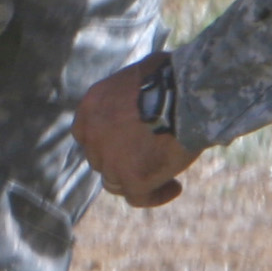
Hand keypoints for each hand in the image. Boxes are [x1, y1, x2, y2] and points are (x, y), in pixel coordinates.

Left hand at [73, 56, 198, 206]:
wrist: (184, 95)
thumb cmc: (173, 77)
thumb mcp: (142, 72)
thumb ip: (134, 90)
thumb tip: (149, 87)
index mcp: (91, 106)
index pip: (87, 134)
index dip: (106, 142)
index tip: (128, 142)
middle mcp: (92, 135)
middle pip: (101, 158)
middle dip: (121, 160)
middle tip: (149, 157)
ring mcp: (110, 160)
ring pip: (114, 181)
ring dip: (135, 179)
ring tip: (164, 173)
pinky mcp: (132, 178)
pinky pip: (138, 197)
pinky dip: (155, 195)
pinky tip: (174, 186)